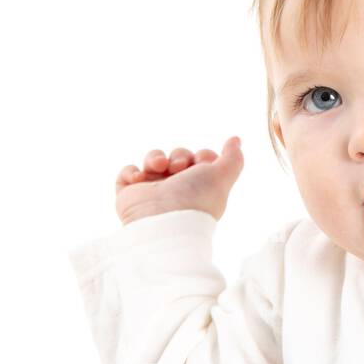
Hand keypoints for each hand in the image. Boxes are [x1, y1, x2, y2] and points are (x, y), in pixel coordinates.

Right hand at [114, 137, 243, 225]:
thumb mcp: (222, 176)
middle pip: (178, 156)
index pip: (201, 159)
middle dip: (179, 155)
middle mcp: (177, 189)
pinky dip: (131, 172)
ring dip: (154, 157)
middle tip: (178, 167)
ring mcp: (152, 191)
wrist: (162, 223)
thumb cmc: (195, 200)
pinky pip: (127, 173)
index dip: (202, 155)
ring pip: (153, 160)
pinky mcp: (130, 195)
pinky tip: (139, 180)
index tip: (202, 161)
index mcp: (200, 187)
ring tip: (158, 167)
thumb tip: (236, 140)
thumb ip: (233, 158)